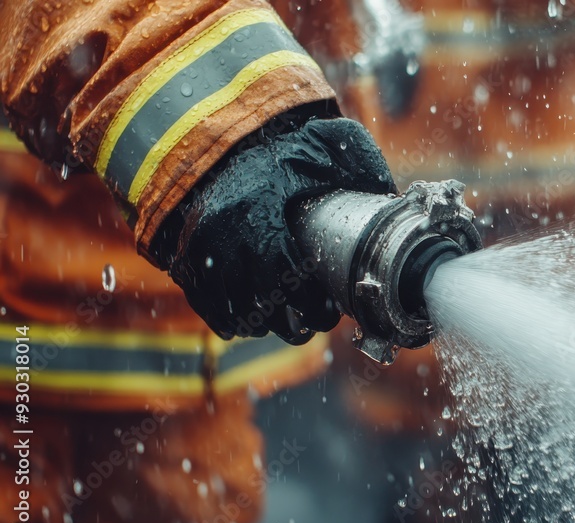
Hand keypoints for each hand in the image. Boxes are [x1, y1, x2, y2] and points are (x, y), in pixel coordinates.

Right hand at [159, 117, 396, 343]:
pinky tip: (244, 327)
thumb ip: (355, 161)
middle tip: (314, 325)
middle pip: (262, 298)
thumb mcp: (320, 142)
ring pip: (233, 305)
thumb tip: (390, 191)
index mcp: (260, 207)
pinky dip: (225, 319)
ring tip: (286, 327)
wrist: (212, 140)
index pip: (287, 270)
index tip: (329, 309)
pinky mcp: (181, 256)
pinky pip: (203, 301)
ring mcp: (198, 246)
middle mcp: (225, 231)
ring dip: (261, 324)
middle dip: (291, 320)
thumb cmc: (276, 146)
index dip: (310, 298)